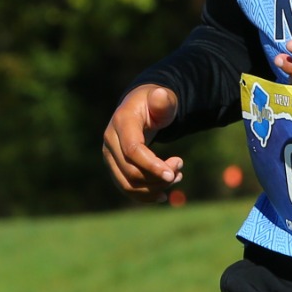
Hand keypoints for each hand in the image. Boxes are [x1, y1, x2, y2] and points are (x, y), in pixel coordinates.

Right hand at [102, 84, 183, 201]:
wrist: (140, 108)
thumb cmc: (154, 103)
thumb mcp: (162, 98)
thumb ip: (163, 100)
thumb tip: (161, 96)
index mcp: (122, 122)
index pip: (133, 150)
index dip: (152, 165)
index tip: (173, 174)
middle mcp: (110, 141)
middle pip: (131, 171)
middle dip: (158, 176)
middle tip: (180, 169)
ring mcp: (110, 156)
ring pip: (128, 184)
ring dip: (154, 187)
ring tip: (177, 177)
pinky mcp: (114, 167)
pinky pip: (126, 188)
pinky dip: (145, 195)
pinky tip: (163, 195)